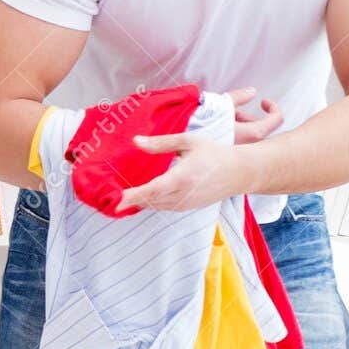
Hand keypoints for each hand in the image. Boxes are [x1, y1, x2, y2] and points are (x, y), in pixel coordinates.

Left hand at [114, 88, 274, 212]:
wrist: (238, 173)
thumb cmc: (214, 153)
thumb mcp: (188, 141)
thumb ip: (160, 143)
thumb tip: (136, 142)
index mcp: (183, 176)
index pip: (153, 190)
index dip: (134, 196)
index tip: (117, 201)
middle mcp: (183, 194)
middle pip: (150, 201)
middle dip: (131, 199)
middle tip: (109, 196)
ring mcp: (186, 204)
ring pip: (156, 206)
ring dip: (141, 201)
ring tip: (122, 195)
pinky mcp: (187, 208)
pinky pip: (164, 207)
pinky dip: (152, 202)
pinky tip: (144, 195)